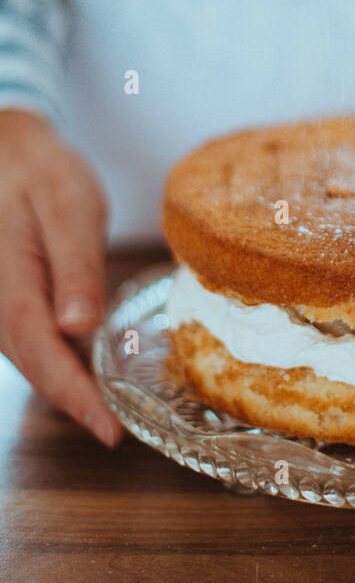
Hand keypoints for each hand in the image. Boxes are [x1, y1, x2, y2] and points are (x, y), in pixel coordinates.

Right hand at [0, 109, 121, 445]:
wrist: (7, 153)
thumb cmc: (42, 174)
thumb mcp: (69, 207)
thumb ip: (75, 266)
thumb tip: (78, 328)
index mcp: (7, 276)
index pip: (38, 349)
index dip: (72, 395)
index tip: (108, 429)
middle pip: (31, 362)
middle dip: (72, 401)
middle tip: (116, 429)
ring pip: (27, 356)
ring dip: (63, 385)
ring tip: (105, 411)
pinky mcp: (4, 304)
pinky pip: (27, 340)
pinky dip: (55, 362)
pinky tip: (85, 375)